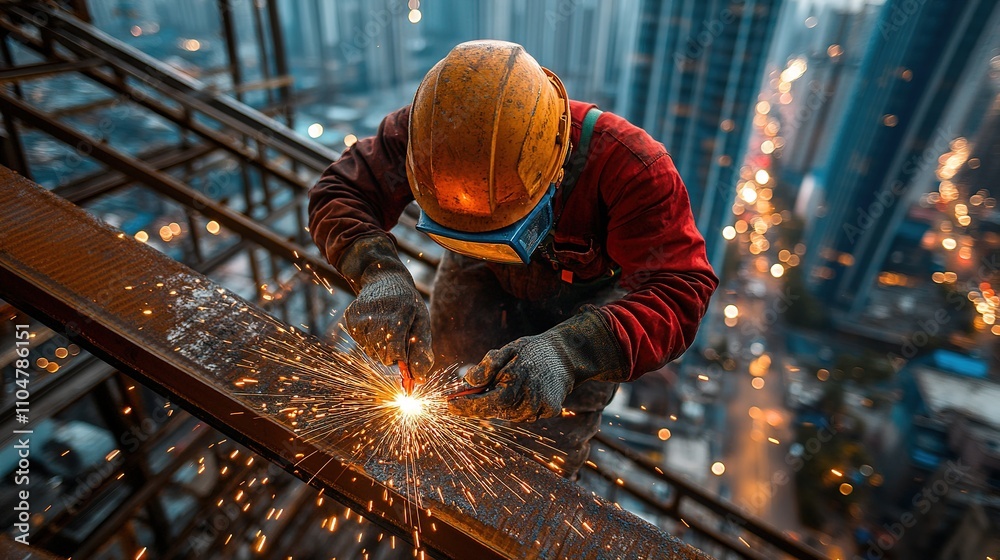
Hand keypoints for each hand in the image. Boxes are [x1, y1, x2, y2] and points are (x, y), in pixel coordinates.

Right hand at [338, 235, 432, 379]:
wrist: (385, 279)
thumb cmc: (409, 305)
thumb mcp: (422, 324)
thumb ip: (422, 352)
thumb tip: (419, 380)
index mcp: (400, 314)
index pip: (395, 352)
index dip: (401, 359)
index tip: (405, 356)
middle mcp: (378, 313)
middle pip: (382, 355)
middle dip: (393, 354)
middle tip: (398, 338)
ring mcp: (361, 315)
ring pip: (370, 352)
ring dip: (381, 348)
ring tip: (387, 330)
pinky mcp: (351, 316)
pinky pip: (360, 343)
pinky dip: (369, 340)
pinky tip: (375, 325)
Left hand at [448, 308, 627, 421]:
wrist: (567, 353)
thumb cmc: (533, 350)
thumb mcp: (507, 350)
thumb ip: (487, 366)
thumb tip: (468, 382)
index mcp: (514, 383)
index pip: (482, 404)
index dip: (463, 406)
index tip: (449, 405)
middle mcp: (527, 400)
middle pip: (493, 412)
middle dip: (481, 403)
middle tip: (472, 392)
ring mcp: (540, 408)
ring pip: (508, 414)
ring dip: (501, 403)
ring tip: (510, 382)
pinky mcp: (549, 411)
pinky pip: (524, 414)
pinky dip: (519, 405)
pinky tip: (526, 389)